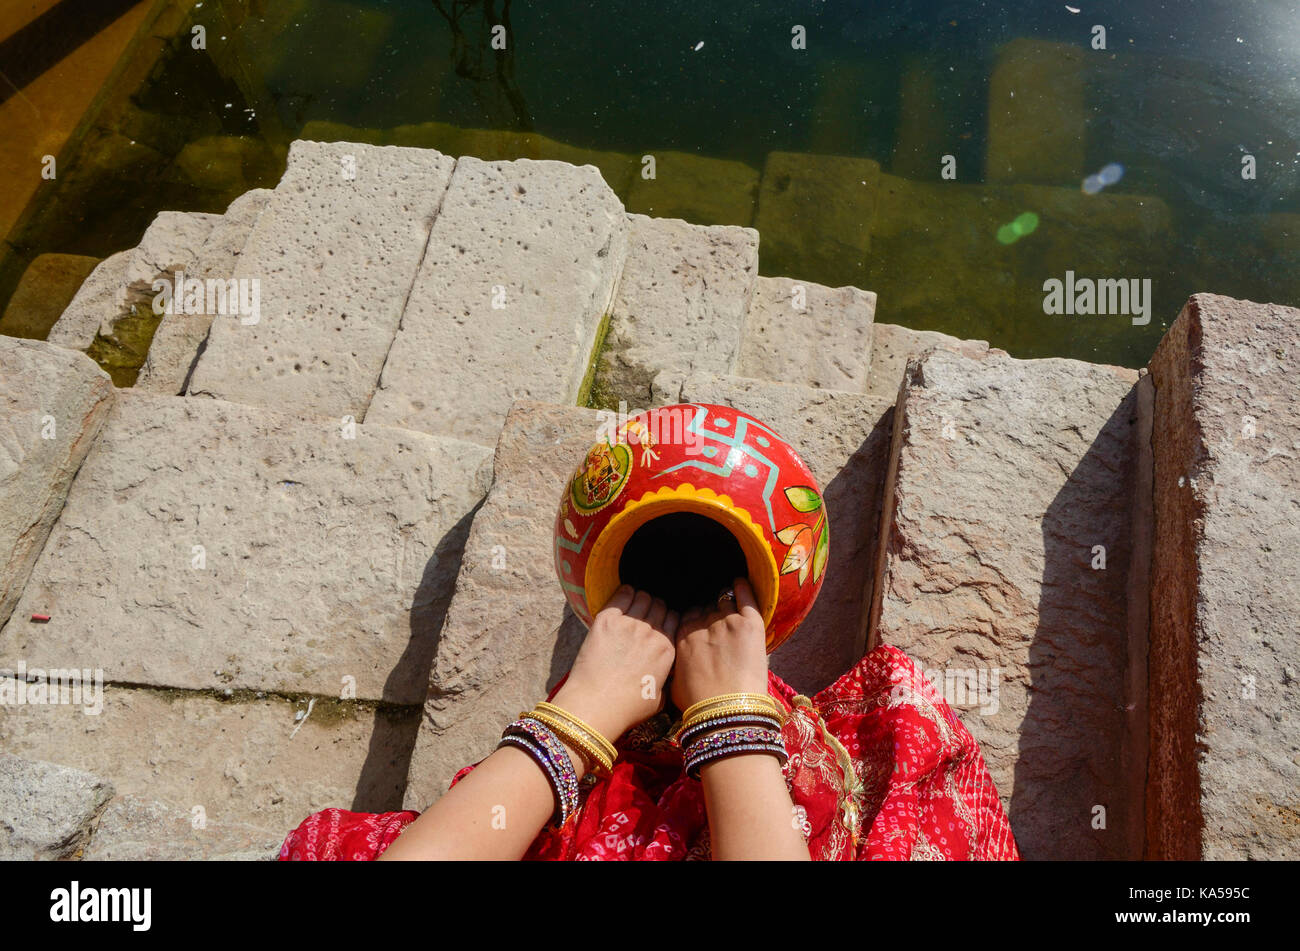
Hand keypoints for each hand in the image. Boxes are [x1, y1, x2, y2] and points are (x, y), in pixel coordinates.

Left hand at [549, 585, 677, 743]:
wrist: (595, 705)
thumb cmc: (626, 709)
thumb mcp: (659, 700)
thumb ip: (666, 681)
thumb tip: (666, 677)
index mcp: (668, 650)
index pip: (675, 618)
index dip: (667, 618)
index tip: (659, 622)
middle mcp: (652, 633)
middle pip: (660, 605)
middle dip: (654, 607)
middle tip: (644, 614)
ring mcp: (630, 624)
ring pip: (644, 596)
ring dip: (640, 599)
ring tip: (632, 606)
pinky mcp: (607, 619)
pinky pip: (623, 594)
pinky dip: (625, 592)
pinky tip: (623, 596)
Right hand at [671, 577, 768, 710]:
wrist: (726, 710)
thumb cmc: (698, 704)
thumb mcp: (674, 685)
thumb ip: (675, 668)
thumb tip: (674, 668)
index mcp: (682, 636)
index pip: (687, 616)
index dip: (696, 620)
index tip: (702, 624)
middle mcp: (701, 623)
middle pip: (705, 607)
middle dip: (710, 612)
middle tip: (717, 619)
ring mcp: (726, 620)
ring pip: (724, 601)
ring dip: (726, 601)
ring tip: (729, 599)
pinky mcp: (749, 623)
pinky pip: (746, 597)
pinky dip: (743, 587)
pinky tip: (741, 582)